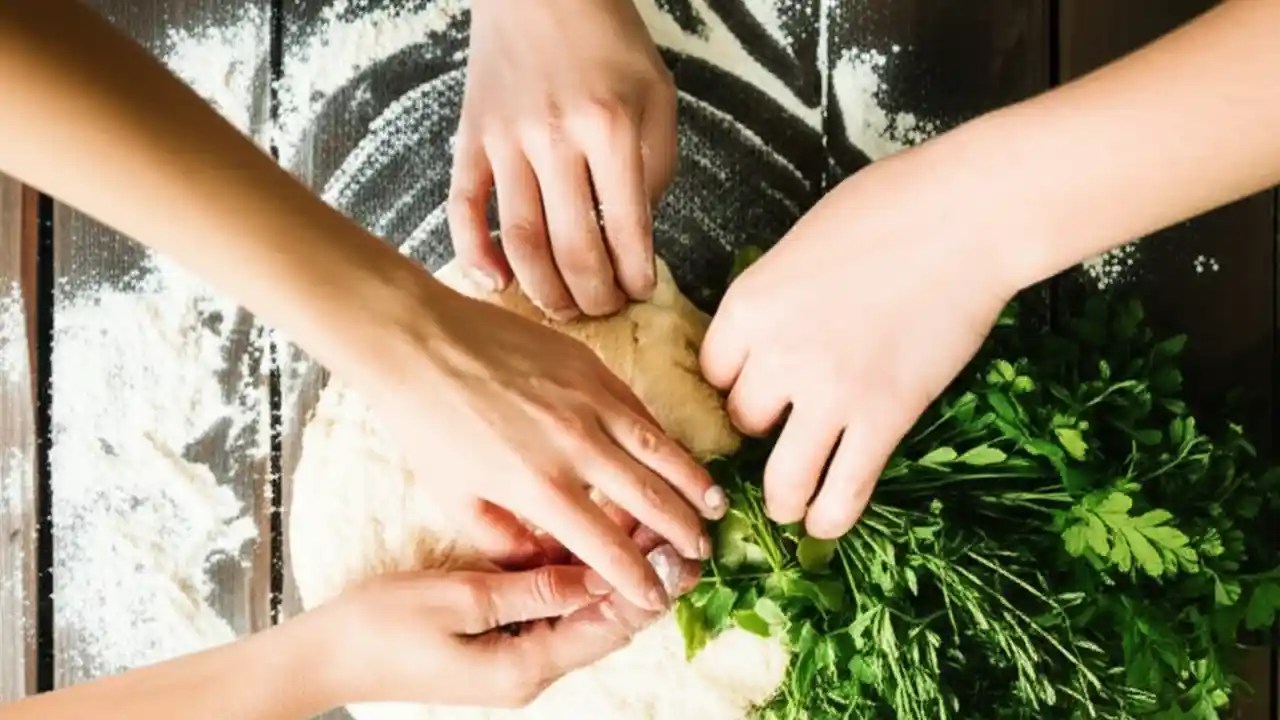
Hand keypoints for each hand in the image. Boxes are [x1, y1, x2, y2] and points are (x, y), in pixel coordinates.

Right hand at [321, 537, 699, 708]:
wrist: (329, 655)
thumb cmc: (385, 626)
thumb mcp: (461, 598)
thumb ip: (533, 589)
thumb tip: (598, 574)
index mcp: (525, 668)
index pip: (606, 629)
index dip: (646, 588)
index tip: (676, 549)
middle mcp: (530, 670)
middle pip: (603, 624)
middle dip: (638, 576)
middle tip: (670, 529)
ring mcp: (515, 658)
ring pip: (581, 614)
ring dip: (609, 572)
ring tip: (641, 523)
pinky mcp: (500, 641)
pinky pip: (552, 611)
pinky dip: (574, 577)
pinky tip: (589, 539)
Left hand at [372, 287, 723, 610]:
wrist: (420, 342)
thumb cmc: (428, 424)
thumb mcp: (456, 499)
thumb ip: (505, 542)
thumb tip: (547, 566)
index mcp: (540, 486)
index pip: (606, 545)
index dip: (636, 577)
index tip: (655, 596)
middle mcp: (576, 444)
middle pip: (649, 499)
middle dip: (680, 532)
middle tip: (701, 552)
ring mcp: (590, 400)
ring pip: (659, 450)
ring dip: (692, 482)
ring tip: (716, 506)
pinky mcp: (592, 368)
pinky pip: (641, 410)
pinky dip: (663, 438)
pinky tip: (674, 455)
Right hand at [450, 0, 676, 318]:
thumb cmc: (607, 41)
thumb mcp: (656, 95)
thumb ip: (655, 165)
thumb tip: (637, 233)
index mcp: (608, 128)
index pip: (626, 227)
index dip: (636, 275)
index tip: (641, 295)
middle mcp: (554, 139)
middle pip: (571, 247)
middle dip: (593, 295)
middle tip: (603, 312)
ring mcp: (505, 141)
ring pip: (519, 240)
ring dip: (543, 290)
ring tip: (562, 310)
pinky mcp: (471, 139)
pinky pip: (463, 207)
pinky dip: (473, 252)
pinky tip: (496, 284)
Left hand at [701, 147, 1027, 538]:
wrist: (965, 218)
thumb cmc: (890, 208)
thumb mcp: (802, 243)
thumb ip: (777, 295)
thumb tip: (774, 325)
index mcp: (749, 306)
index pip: (713, 373)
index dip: (735, 385)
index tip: (756, 390)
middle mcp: (777, 356)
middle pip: (744, 421)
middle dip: (762, 430)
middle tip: (787, 430)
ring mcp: (830, 393)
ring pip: (783, 477)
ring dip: (783, 498)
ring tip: (791, 506)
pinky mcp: (885, 418)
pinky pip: (845, 489)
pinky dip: (831, 517)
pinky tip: (825, 525)